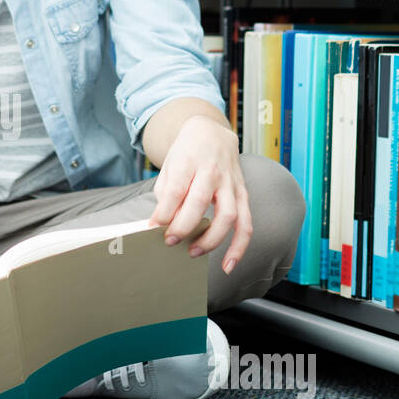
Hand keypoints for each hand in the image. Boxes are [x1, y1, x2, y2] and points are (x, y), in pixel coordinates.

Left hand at [145, 117, 251, 276]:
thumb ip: (166, 193)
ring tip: (193, 253)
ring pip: (228, 216)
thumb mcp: (169, 166)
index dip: (164, 212)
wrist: (211, 134)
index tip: (152, 228)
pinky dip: (239, 247)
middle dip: (183, 227)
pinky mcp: (243, 194)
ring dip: (210, 240)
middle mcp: (212, 171)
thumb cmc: (186, 154)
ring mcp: (231, 183)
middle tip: (169, 242)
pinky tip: (228, 264)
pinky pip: (246, 224)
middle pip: (200, 202)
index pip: (176, 189)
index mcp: (189, 161)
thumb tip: (163, 224)